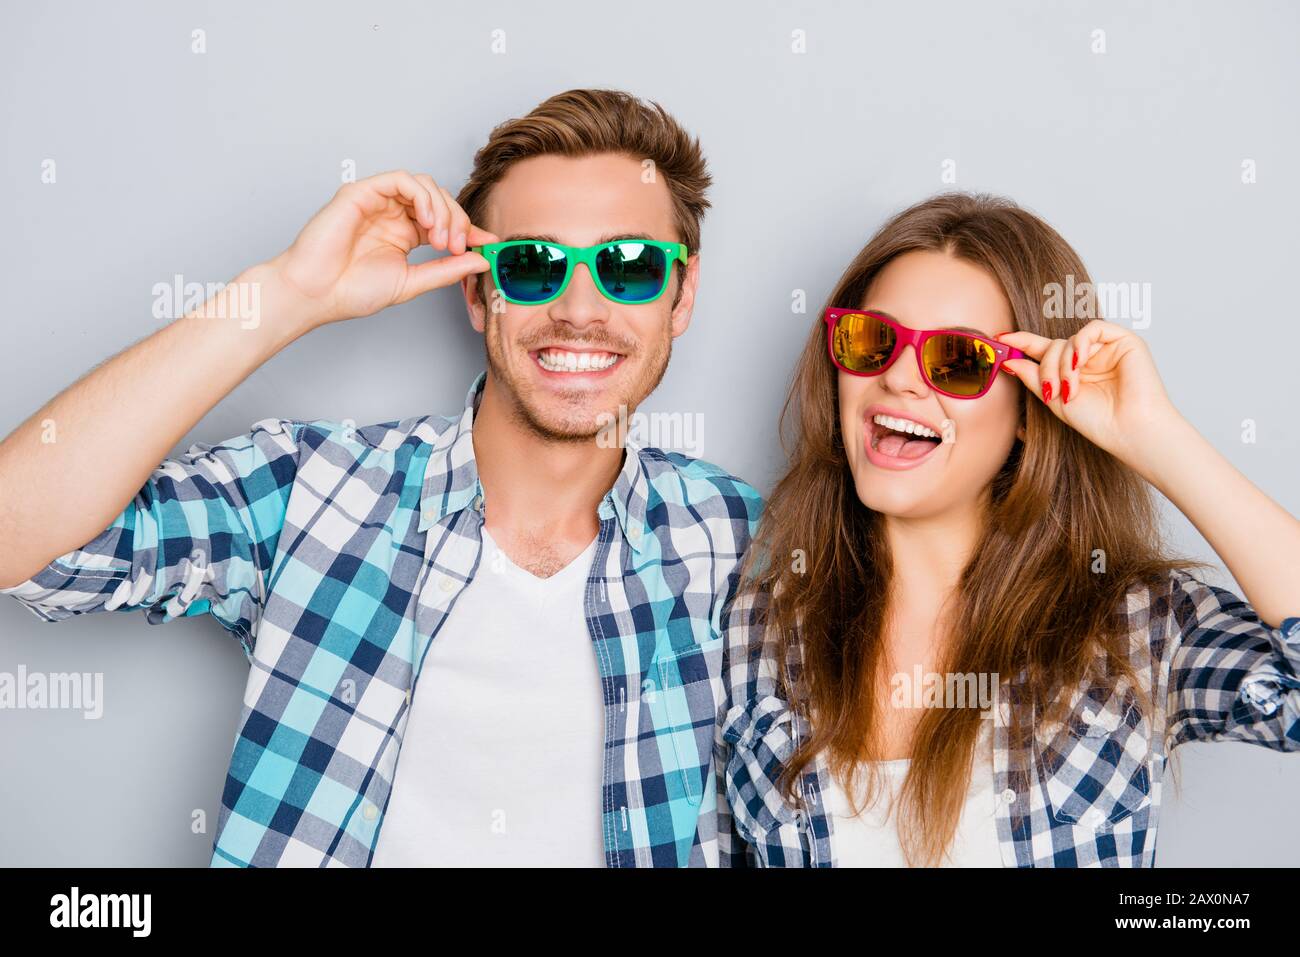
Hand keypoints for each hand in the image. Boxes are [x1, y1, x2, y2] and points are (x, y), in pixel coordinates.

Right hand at [265, 170, 498, 328]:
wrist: (317, 293)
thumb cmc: (352, 291)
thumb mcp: (412, 282)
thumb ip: (446, 270)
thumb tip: (481, 260)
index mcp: (405, 234)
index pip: (445, 221)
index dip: (470, 230)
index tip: (489, 245)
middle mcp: (393, 214)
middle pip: (439, 199)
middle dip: (458, 220)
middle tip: (459, 246)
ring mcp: (378, 201)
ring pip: (424, 185)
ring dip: (442, 209)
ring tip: (442, 239)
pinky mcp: (362, 191)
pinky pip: (401, 179)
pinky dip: (421, 196)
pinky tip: (427, 221)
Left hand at [998, 319, 1183, 472]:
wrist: (1129, 430)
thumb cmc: (1097, 421)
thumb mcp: (1053, 399)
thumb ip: (1033, 377)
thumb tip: (1009, 361)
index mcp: (1072, 371)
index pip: (1043, 350)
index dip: (1021, 343)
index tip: (998, 339)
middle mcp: (1088, 358)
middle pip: (1053, 347)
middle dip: (1046, 368)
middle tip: (1050, 390)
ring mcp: (1106, 348)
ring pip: (1069, 340)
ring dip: (1063, 364)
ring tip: (1070, 389)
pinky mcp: (1124, 340)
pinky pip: (1093, 329)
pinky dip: (1080, 344)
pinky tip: (1079, 362)